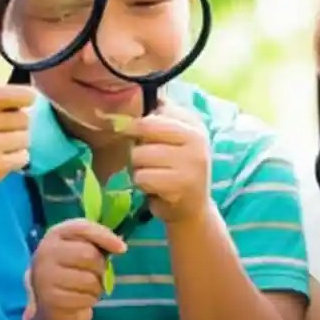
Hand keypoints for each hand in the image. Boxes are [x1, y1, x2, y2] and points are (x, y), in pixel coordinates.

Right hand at [0, 85, 33, 197]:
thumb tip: (29, 96)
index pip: (4, 95)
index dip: (24, 95)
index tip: (32, 97)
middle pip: (22, 118)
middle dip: (20, 124)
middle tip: (6, 131)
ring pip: (26, 137)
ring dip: (20, 142)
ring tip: (3, 146)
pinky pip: (24, 156)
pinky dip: (19, 157)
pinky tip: (4, 158)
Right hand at [30, 218, 127, 319]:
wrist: (49, 299)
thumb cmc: (72, 268)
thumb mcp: (80, 248)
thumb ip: (96, 241)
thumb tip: (120, 246)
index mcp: (55, 234)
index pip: (83, 228)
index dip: (105, 236)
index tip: (122, 248)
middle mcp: (46, 252)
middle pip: (89, 255)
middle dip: (101, 267)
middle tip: (97, 272)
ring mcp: (46, 276)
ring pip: (89, 280)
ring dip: (97, 286)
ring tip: (88, 287)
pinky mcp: (51, 298)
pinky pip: (84, 298)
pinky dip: (89, 300)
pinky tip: (80, 298)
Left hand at [124, 102, 210, 224]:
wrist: (193, 209)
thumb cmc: (175, 171)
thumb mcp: (172, 141)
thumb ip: (155, 122)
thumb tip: (123, 110)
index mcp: (193, 123)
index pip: (155, 109)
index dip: (140, 124)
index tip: (143, 139)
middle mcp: (197, 137)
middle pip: (145, 127)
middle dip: (138, 145)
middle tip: (148, 161)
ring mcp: (191, 160)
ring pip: (140, 153)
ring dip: (138, 168)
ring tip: (153, 175)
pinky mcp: (181, 183)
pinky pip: (142, 176)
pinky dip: (142, 185)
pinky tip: (156, 189)